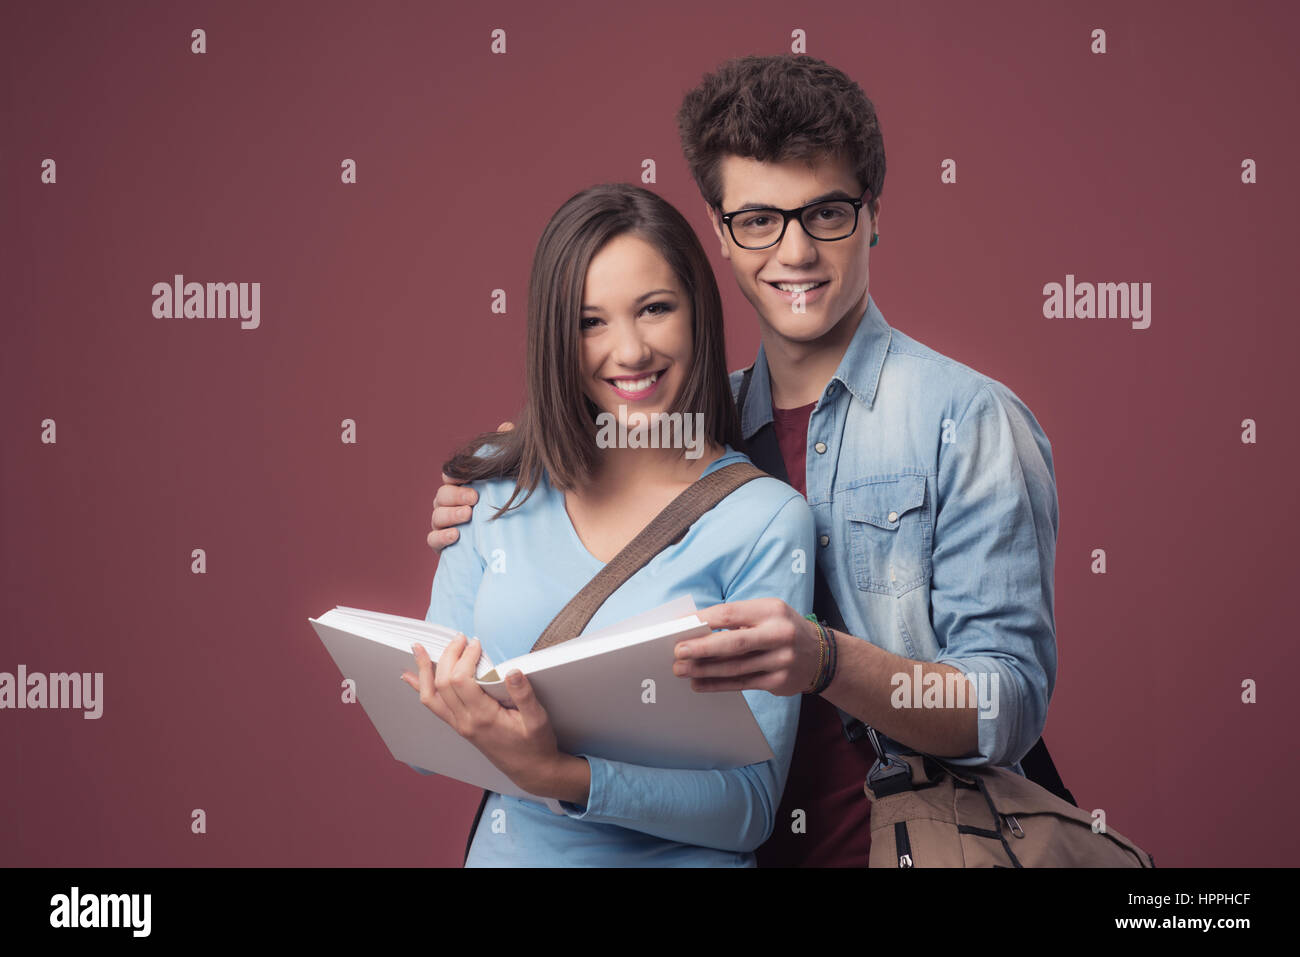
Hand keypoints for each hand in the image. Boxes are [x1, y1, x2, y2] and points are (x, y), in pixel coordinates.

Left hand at [400, 633, 573, 797]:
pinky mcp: (459, 726)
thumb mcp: (538, 720)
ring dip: (423, 670)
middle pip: (442, 683)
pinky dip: (421, 688)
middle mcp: (465, 722)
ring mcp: (459, 725)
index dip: (465, 657)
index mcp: (483, 718)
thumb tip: (512, 671)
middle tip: (460, 639)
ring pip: (430, 696)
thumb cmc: (535, 746)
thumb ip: (524, 695)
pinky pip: (433, 706)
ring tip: (418, 649)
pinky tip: (411, 676)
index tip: (476, 643)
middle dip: (447, 656)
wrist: (530, 770)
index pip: (461, 681)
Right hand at [426, 422, 513, 551]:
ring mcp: (444, 525)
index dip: (453, 475)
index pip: (450, 476)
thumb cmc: (507, 509)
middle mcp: (449, 505)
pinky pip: (433, 540)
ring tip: (467, 515)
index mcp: (461, 487)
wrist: (510, 548)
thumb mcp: (510, 482)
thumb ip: (504, 455)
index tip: (466, 476)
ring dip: (450, 514)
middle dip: (455, 495)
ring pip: (436, 516)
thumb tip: (506, 427)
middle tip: (474, 498)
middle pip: (441, 495)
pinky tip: (456, 535)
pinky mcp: (444, 546)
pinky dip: (441, 536)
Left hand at [672, 598, 823, 695]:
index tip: (679, 626)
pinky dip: (717, 684)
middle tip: (677, 652)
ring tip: (681, 669)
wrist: (821, 656)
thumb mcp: (767, 614)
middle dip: (701, 648)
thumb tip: (696, 629)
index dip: (702, 620)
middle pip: (733, 642)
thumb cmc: (783, 629)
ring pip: (734, 667)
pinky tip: (699, 683)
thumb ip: (737, 620)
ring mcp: (781, 660)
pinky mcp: (779, 681)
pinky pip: (742, 684)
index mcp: (771, 610)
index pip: (730, 613)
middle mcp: (778, 634)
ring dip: (704, 669)